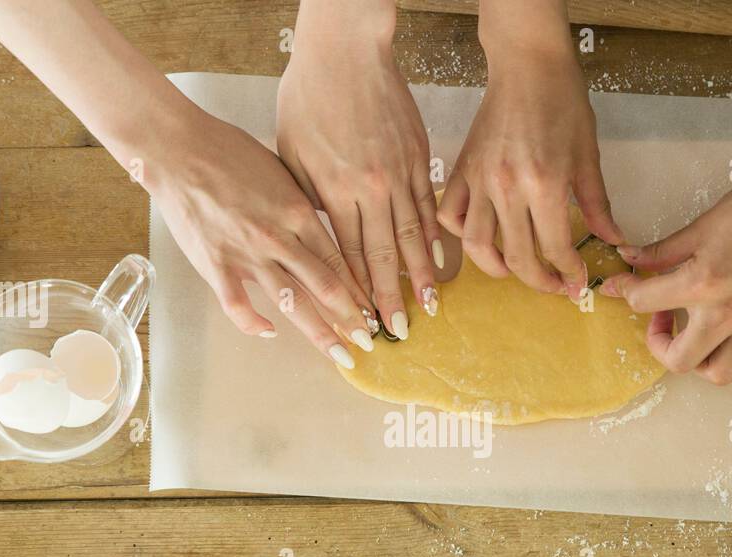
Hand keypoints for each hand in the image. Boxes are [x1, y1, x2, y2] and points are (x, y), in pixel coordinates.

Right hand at [149, 107, 374, 367]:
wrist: (178, 148)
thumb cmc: (227, 151)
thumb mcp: (280, 171)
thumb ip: (299, 205)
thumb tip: (317, 227)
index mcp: (299, 211)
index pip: (339, 261)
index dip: (360, 291)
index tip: (374, 311)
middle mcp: (280, 237)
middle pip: (326, 287)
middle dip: (352, 319)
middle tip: (371, 342)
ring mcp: (248, 253)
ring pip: (294, 302)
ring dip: (321, 332)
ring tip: (342, 355)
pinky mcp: (216, 264)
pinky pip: (239, 305)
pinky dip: (254, 323)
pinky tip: (270, 332)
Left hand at [277, 5, 439, 338]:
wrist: (346, 50)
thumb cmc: (309, 95)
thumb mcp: (291, 153)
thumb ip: (309, 199)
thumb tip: (321, 237)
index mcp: (335, 191)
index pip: (349, 256)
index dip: (357, 294)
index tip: (364, 321)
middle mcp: (371, 189)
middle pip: (384, 256)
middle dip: (392, 298)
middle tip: (401, 331)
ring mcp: (399, 173)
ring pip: (412, 236)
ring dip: (420, 276)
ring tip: (432, 305)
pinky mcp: (417, 156)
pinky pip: (428, 206)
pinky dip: (434, 236)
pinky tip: (439, 258)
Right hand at [438, 41, 619, 298]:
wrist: (528, 64)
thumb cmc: (563, 102)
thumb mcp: (588, 155)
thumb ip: (598, 205)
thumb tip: (614, 241)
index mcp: (545, 183)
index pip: (556, 248)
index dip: (570, 273)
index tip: (577, 283)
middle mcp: (508, 187)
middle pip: (518, 257)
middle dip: (540, 281)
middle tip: (555, 285)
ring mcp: (479, 180)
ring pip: (478, 246)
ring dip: (498, 269)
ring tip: (517, 270)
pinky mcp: (461, 171)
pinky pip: (452, 216)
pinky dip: (462, 234)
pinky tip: (484, 236)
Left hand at [600, 164, 731, 385]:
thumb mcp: (701, 226)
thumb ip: (662, 251)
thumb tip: (630, 259)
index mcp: (701, 283)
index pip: (644, 302)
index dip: (626, 292)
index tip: (626, 288)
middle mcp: (727, 313)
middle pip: (678, 360)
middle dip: (660, 344)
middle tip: (663, 318)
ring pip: (719, 374)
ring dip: (700, 361)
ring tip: (699, 336)